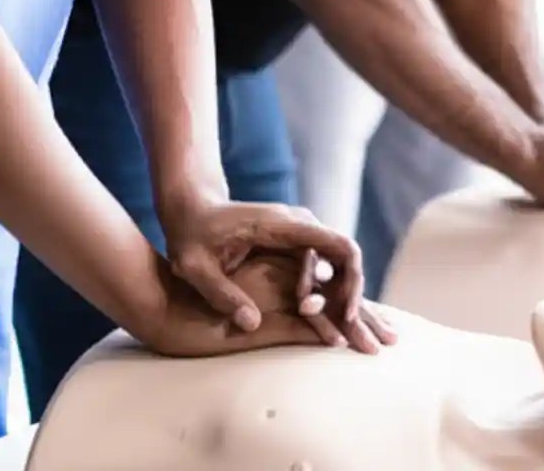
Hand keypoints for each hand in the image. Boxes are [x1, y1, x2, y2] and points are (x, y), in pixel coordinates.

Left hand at [159, 197, 362, 335]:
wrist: (192, 208)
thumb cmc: (190, 234)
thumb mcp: (194, 266)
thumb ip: (221, 294)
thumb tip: (252, 325)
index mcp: (284, 226)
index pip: (339, 246)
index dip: (352, 281)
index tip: (349, 315)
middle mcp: (301, 226)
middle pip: (346, 259)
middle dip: (353, 298)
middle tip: (349, 335)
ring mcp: (300, 235)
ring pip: (337, 267)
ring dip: (341, 300)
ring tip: (339, 335)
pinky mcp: (294, 246)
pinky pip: (322, 270)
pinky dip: (327, 296)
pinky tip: (323, 321)